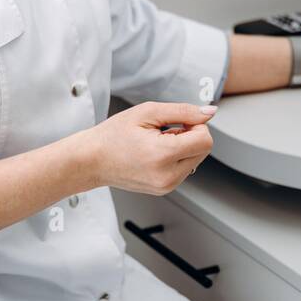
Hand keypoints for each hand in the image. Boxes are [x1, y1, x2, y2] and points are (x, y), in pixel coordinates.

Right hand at [82, 102, 216, 194]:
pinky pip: (185, 168)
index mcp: (163, 156)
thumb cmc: (113, 136)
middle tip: (164, 132)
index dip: (196, 125)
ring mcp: (166, 186)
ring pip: (196, 159)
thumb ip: (183, 111)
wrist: (91, 161)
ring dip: (183, 147)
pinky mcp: (164, 189)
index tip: (178, 122)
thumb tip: (209, 112)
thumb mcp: (148, 112)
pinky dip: (176, 158)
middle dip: (190, 136)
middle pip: (204, 150)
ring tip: (156, 143)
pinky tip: (155, 154)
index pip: (205, 140)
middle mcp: (167, 176)